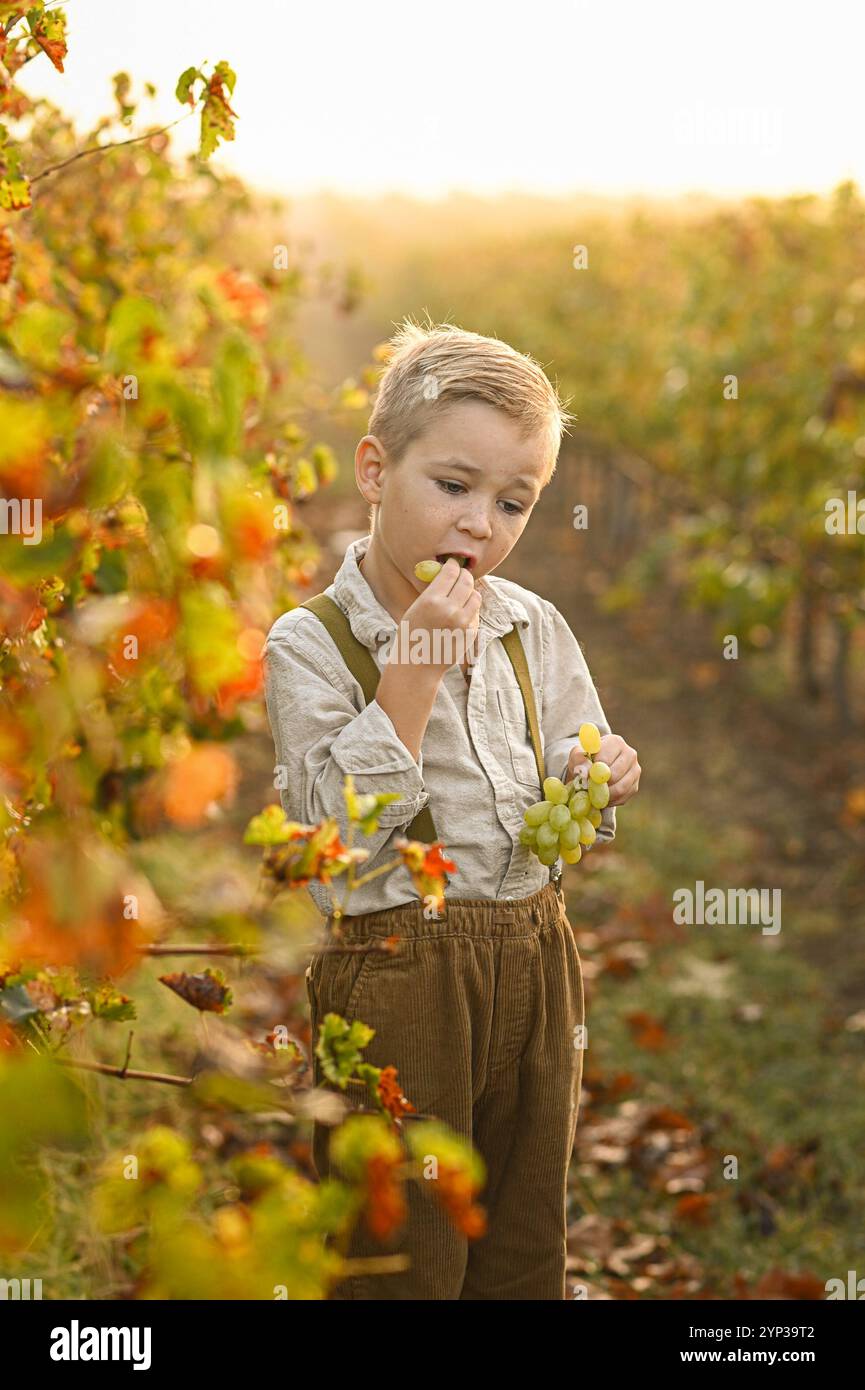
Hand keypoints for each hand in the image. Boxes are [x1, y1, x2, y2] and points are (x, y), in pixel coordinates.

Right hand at [399, 557, 483, 675]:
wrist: (417, 665)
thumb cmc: (412, 634)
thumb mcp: (416, 607)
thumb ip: (433, 591)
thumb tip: (448, 573)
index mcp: (431, 600)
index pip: (451, 572)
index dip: (453, 565)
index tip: (453, 564)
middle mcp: (449, 610)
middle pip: (466, 581)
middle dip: (464, 575)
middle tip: (461, 575)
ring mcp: (462, 623)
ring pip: (475, 595)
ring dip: (469, 592)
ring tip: (461, 595)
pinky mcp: (470, 633)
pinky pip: (475, 613)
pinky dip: (470, 610)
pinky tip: (459, 614)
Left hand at [564, 733, 640, 806]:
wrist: (593, 769)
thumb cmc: (585, 760)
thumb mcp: (577, 756)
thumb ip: (579, 759)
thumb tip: (587, 771)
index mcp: (615, 741)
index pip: (605, 759)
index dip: (593, 770)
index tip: (586, 774)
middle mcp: (630, 754)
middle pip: (615, 774)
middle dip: (599, 784)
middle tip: (588, 787)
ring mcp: (635, 770)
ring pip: (620, 788)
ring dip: (604, 794)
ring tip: (593, 793)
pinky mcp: (635, 786)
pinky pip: (623, 797)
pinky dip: (610, 800)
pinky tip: (601, 797)